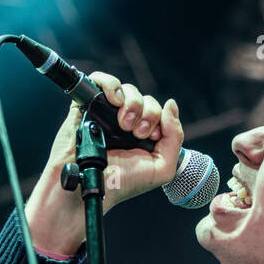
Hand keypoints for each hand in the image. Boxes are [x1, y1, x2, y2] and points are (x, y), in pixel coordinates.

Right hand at [29, 72, 183, 218]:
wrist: (91, 184)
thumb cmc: (121, 182)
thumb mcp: (162, 167)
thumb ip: (175, 137)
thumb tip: (171, 105)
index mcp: (143, 135)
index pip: (159, 112)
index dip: (159, 120)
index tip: (149, 138)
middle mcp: (126, 123)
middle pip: (145, 99)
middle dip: (147, 114)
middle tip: (137, 134)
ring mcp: (107, 113)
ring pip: (127, 89)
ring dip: (132, 104)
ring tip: (124, 125)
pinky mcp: (87, 105)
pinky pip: (101, 79)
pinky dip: (111, 84)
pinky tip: (114, 101)